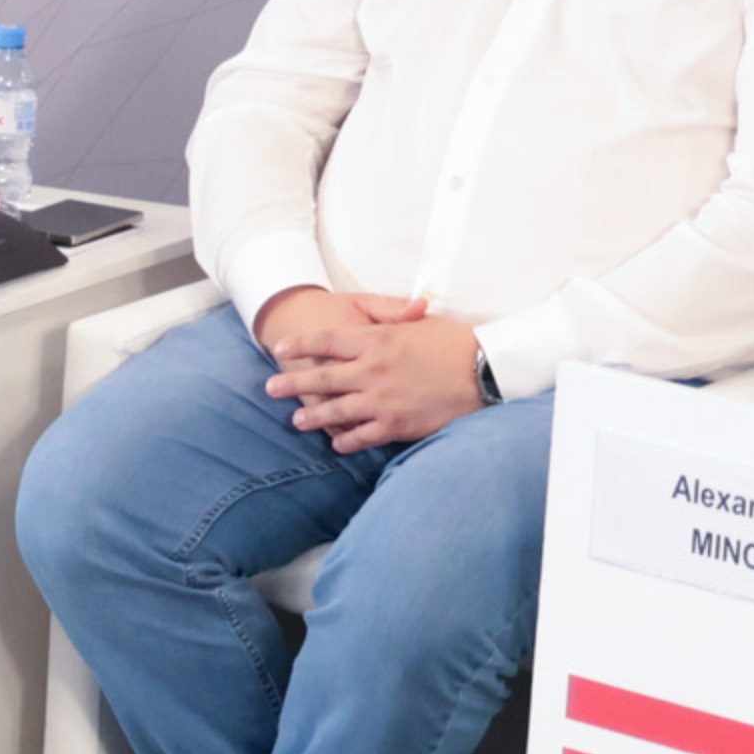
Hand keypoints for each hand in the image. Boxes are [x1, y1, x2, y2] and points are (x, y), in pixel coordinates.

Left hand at [270, 294, 488, 450]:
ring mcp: (381, 400)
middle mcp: (371, 370)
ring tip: (297, 420)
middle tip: (270, 389)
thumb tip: (384, 310)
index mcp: (376, 340)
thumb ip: (394, 318)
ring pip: (335, 411)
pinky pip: (362, 436)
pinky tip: (336, 443)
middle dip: (292, 384)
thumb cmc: (455, 343)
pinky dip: (347, 441)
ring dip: (313, 416)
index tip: (282, 347)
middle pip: (321, 378)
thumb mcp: (419, 323)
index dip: (301, 344)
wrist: (483, 371)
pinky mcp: (395, 424)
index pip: (327, 341)